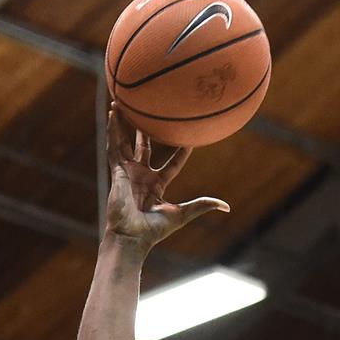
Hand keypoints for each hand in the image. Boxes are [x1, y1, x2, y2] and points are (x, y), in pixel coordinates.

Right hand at [104, 107, 227, 247]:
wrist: (132, 236)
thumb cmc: (154, 230)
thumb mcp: (182, 214)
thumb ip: (202, 205)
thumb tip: (226, 206)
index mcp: (157, 186)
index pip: (172, 164)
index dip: (181, 152)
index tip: (189, 137)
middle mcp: (142, 176)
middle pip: (145, 147)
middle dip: (145, 131)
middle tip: (149, 113)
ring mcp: (128, 172)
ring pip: (126, 142)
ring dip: (124, 123)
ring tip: (123, 103)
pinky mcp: (118, 170)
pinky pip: (115, 145)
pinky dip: (113, 129)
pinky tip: (114, 112)